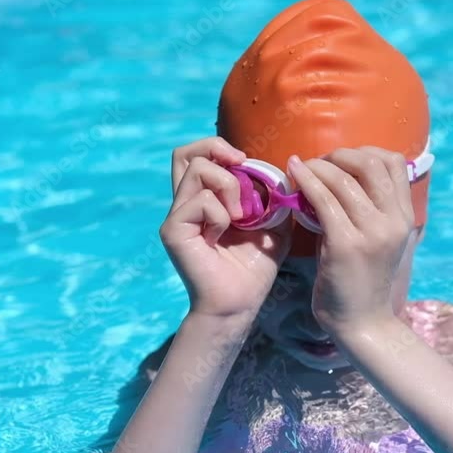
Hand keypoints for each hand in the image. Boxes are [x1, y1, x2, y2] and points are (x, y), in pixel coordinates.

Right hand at [161, 137, 290, 317]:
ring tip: (239, 216)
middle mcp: (186, 203)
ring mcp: (177, 216)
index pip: (197, 155)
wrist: (239, 303)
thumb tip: (279, 171)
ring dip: (229, 186)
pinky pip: (201, 201)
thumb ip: (273, 197)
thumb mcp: (272, 226)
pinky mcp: (173, 230)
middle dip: (216, 149)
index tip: (246, 163)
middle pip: (184, 153)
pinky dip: (221, 213)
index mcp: (204, 199)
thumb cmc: (252, 268)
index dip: (221, 148)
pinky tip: (222, 235)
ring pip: (197, 170)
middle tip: (240, 166)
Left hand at [287, 147, 415, 333]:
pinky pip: (322, 200)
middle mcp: (393, 220)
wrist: (362, 323)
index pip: (393, 162)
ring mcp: (371, 232)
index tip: (341, 162)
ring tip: (301, 169)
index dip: (364, 152)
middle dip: (339, 155)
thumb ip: (373, 209)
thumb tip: (345, 174)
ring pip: (342, 178)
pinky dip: (305, 181)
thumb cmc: (364, 280)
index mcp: (405, 217)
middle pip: (370, 162)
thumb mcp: (379, 239)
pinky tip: (293, 175)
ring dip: (317, 166)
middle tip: (319, 164)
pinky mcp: (345, 245)